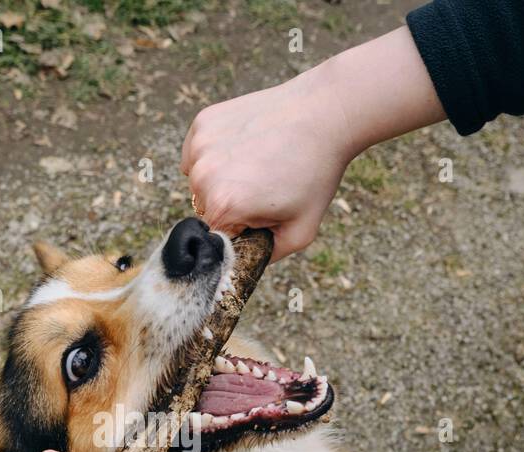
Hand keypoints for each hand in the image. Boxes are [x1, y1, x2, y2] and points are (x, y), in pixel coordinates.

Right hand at [181, 27, 444, 262]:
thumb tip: (240, 267)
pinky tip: (246, 146)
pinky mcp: (203, 122)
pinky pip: (198, 153)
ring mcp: (200, 145)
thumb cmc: (316, 173)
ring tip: (257, 162)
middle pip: (205, 207)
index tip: (266, 210)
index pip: (217, 234)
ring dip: (221, 178)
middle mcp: (203, 175)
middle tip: (266, 184)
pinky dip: (215, 154)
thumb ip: (266, 257)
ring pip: (199, 179)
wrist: (325, 113)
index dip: (243, 227)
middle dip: (231, 203)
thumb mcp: (301, 231)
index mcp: (223, 205)